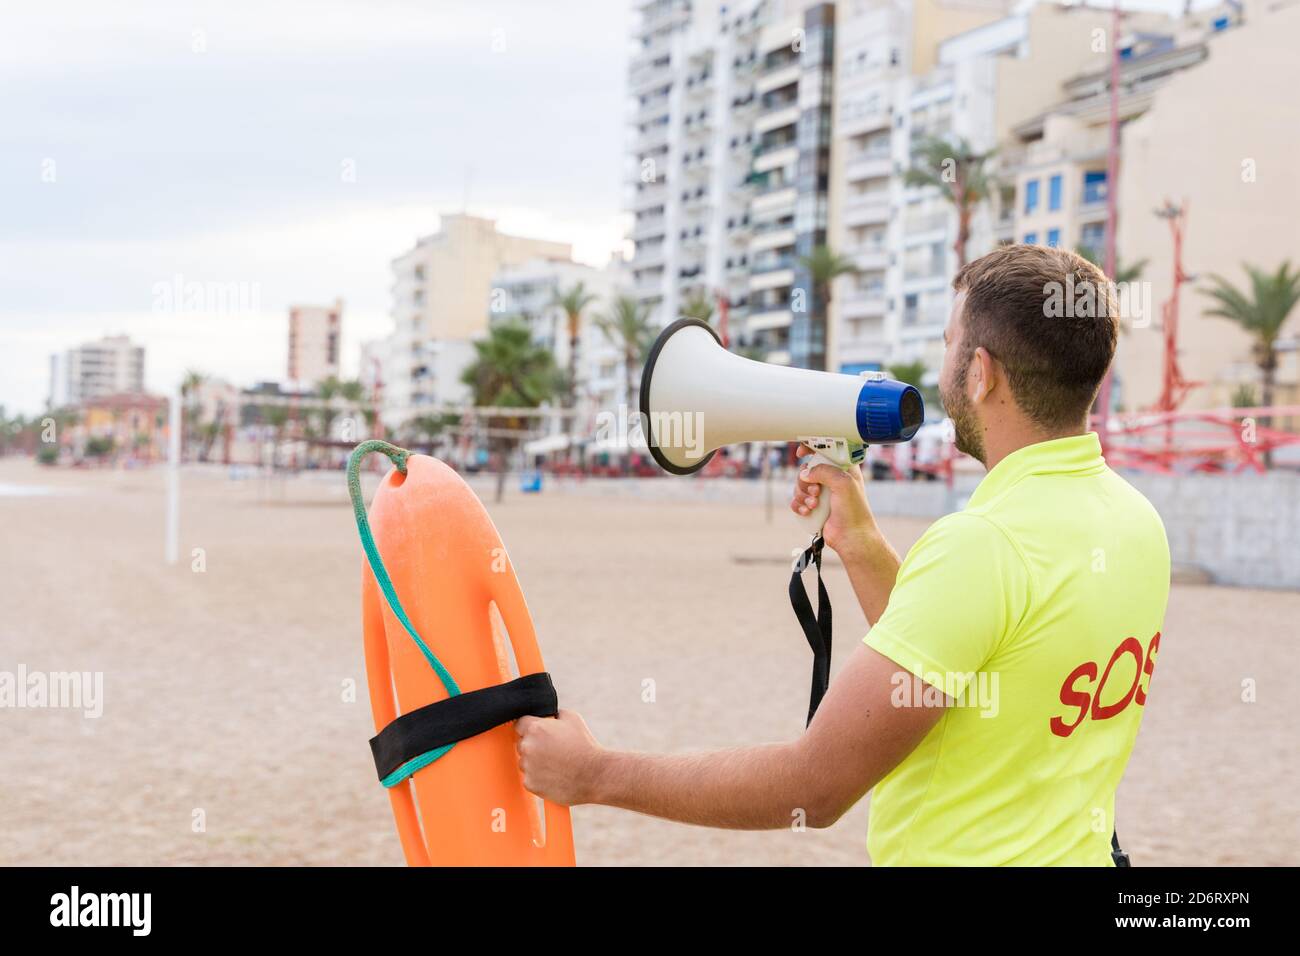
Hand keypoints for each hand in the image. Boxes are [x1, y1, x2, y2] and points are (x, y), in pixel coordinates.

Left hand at [516, 709, 603, 805]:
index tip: (539, 734)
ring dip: (535, 763)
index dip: (530, 728)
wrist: (595, 775)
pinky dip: (539, 778)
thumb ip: (554, 714)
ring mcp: (528, 766)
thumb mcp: (572, 718)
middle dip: (534, 746)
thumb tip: (547, 716)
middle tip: (553, 751)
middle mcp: (528, 746)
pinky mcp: (530, 784)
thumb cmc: (585, 745)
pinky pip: (529, 778)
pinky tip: (555, 776)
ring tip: (556, 765)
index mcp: (536, 728)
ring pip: (525, 762)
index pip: (520, 724)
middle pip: (522, 744)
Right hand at [790, 444, 879, 558]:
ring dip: (803, 495)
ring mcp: (822, 493)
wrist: (851, 537)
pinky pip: (797, 500)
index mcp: (843, 469)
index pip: (825, 450)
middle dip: (806, 480)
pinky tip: (808, 512)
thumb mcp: (843, 483)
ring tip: (814, 505)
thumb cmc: (854, 511)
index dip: (812, 448)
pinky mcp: (813, 506)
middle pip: (807, 469)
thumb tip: (806, 473)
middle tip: (817, 491)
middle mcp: (831, 479)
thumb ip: (824, 471)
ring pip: (800, 485)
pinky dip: (799, 505)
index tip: (802, 453)